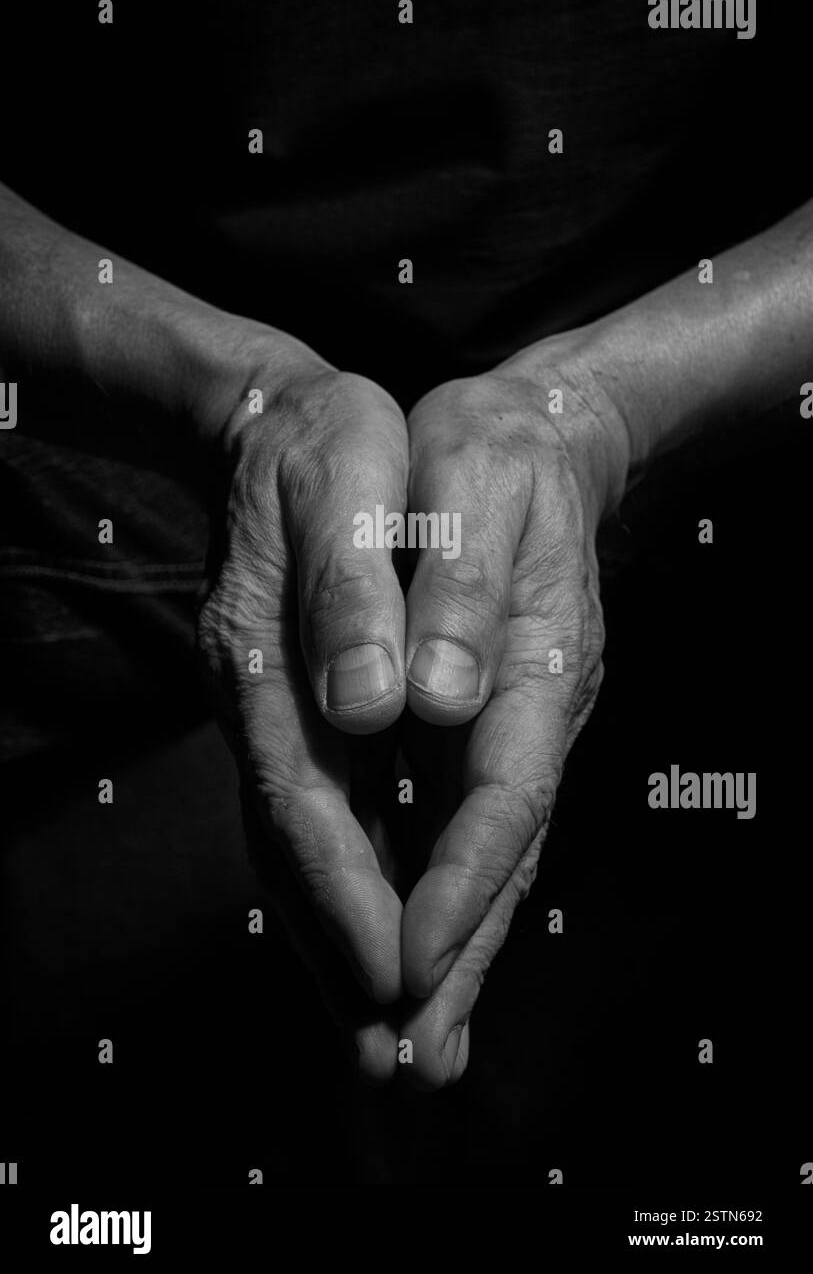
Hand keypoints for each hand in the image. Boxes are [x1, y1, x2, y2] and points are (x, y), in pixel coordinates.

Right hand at [196, 330, 410, 1081]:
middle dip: (350, 955)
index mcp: (276, 656)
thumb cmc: (323, 442)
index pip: (316, 804)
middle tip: (402, 1057)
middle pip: (302, 852)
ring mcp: (274, 709)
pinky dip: (340, 886)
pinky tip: (370, 927)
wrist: (268, 413)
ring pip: (302, 848)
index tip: (401, 978)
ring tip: (389, 1028)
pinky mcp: (294, 708)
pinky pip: (312, 817)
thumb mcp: (345, 483)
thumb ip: (351, 593)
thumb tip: (373, 706)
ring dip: (341, 940)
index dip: (357, 896)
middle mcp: (266, 700)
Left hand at [398, 335, 631, 1086]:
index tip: (408, 966)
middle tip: (406, 1063)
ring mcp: (510, 725)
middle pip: (496, 856)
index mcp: (532, 662)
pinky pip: (458, 827)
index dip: (456, 888)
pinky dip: (435, 897)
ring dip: (448, 951)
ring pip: (479, 856)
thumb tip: (431, 702)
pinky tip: (405, 947)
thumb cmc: (494, 454)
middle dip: (452, 959)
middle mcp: (527, 712)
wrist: (535, 435)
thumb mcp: (471, 484)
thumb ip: (455, 591)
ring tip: (406, 1043)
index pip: (497, 798)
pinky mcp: (484, 725)